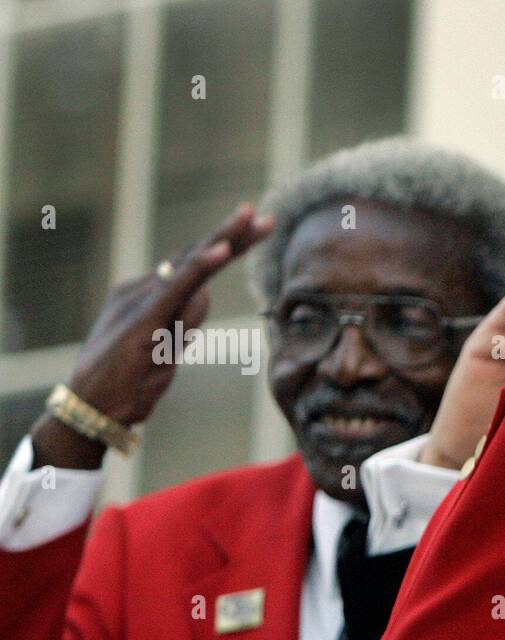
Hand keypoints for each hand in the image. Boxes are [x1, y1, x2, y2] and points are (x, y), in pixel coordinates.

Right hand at [32, 203, 272, 468]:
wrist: (92, 410)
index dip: (226, 247)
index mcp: (149, 297)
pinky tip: (221, 251)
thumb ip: (185, 322)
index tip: (257, 230)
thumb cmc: (129, 384)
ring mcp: (142, 302)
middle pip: (194, 256)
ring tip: (251, 220)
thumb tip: (205, 293)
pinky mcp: (144, 320)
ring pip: (190, 265)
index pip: (193, 266)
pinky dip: (199, 267)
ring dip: (224, 240)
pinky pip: (177, 288)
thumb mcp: (168, 351)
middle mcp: (144, 290)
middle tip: (263, 217)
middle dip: (232, 235)